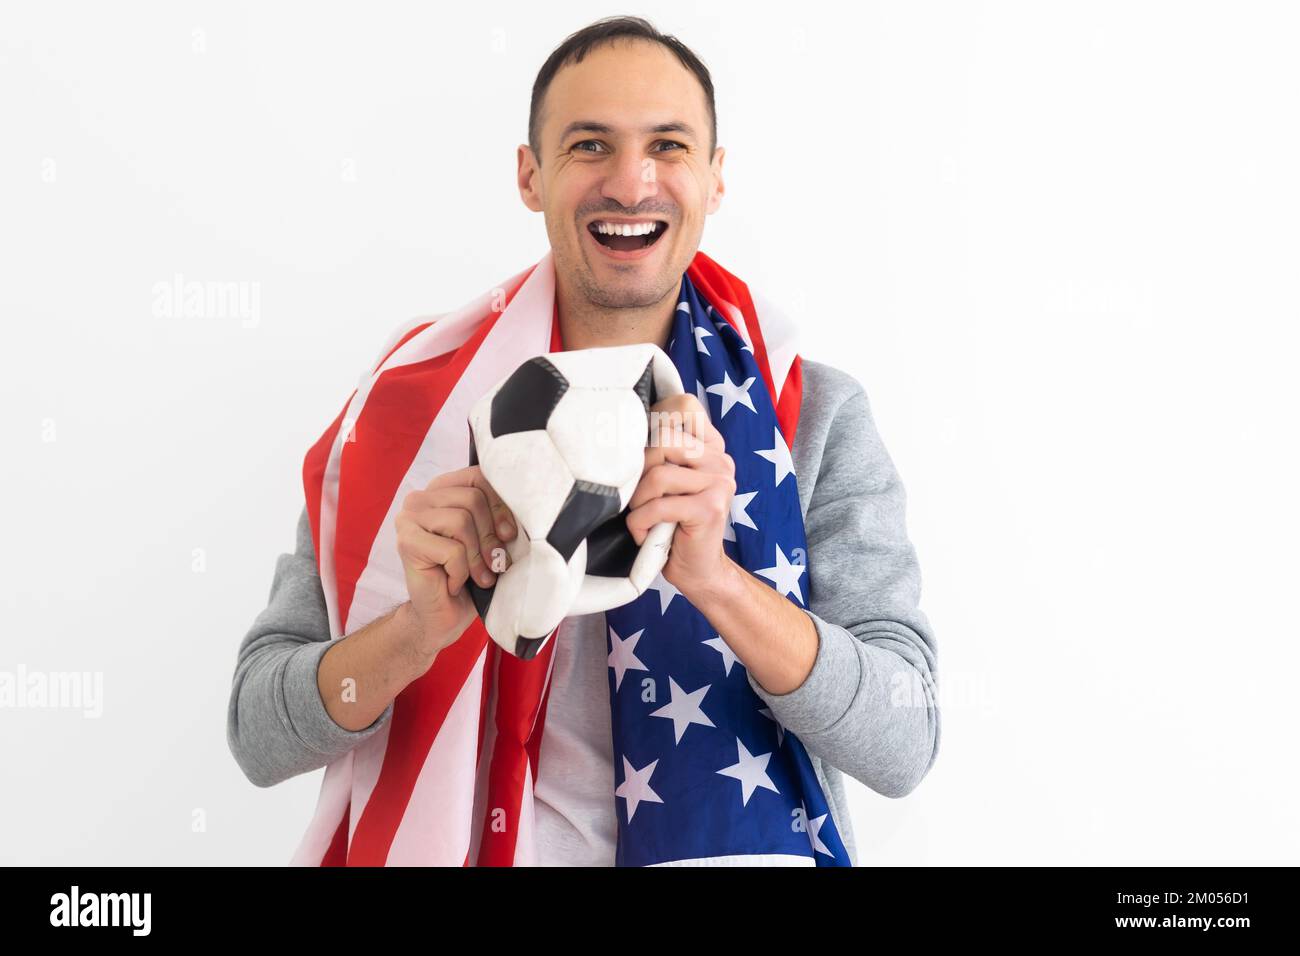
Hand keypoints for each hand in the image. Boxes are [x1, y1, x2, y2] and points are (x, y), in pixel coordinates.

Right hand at [393, 465, 517, 661]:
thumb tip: (525, 507)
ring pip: (461, 522)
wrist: (443, 615)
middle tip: (494, 563)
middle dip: (490, 536)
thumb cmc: (469, 575)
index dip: (500, 505)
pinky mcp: (406, 542)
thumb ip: (497, 516)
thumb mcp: (490, 539)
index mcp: (442, 490)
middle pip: (472, 499)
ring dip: (476, 557)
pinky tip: (453, 582)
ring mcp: (409, 519)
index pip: (479, 477)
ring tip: (478, 576)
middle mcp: (421, 498)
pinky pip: (452, 550)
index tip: (509, 534)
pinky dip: (461, 572)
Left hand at [624, 394, 736, 597]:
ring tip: (641, 518)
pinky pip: (660, 504)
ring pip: (658, 474)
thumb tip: (622, 427)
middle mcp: (720, 460)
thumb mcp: (666, 483)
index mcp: (711, 447)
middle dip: (638, 472)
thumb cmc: (673, 525)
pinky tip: (645, 534)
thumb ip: (660, 453)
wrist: (699, 570)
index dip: (655, 421)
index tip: (643, 456)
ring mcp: (720, 482)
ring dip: (638, 502)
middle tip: (637, 498)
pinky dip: (641, 522)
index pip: (684, 406)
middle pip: (662, 439)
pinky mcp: (711, 507)